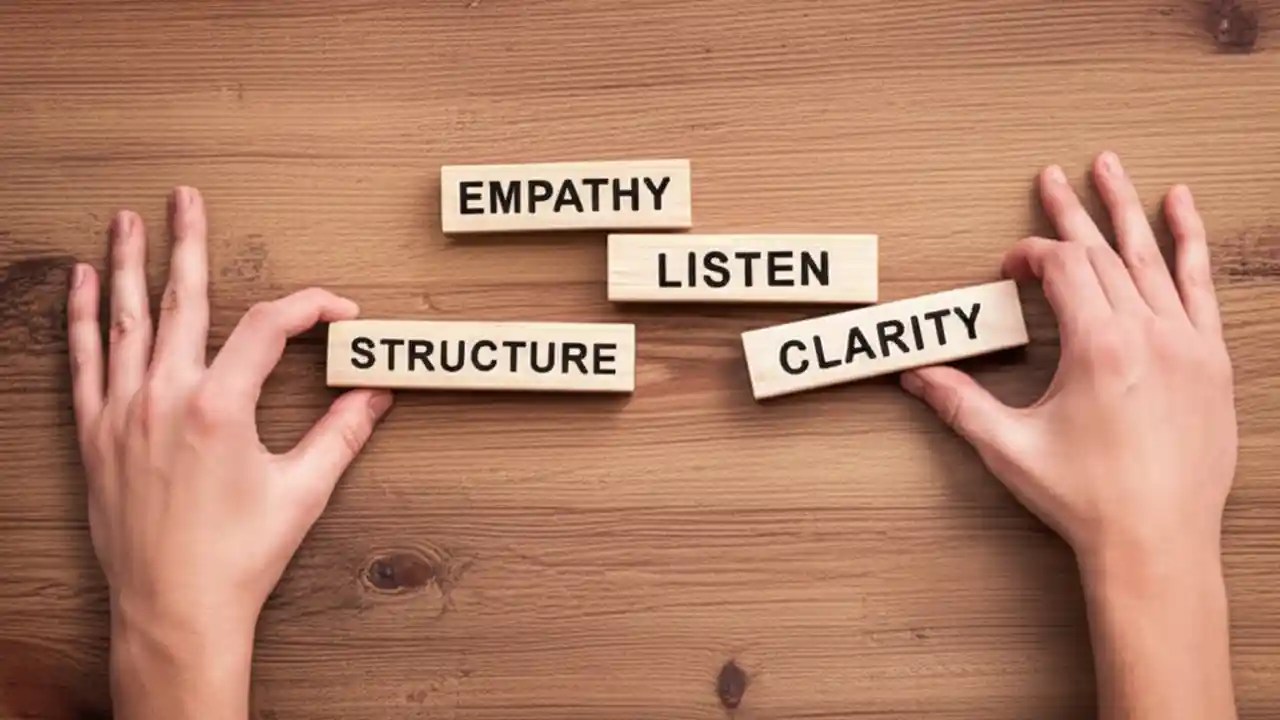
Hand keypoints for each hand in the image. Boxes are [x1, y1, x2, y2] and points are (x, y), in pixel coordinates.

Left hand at [67, 187, 392, 717]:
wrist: (174, 608)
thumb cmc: (239, 556)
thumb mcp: (303, 492)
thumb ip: (342, 434)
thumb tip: (376, 395)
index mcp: (219, 406)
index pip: (266, 326)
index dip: (307, 306)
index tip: (336, 309)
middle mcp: (164, 397)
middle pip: (181, 300)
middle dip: (188, 244)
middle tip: (188, 200)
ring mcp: (122, 413)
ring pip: (123, 320)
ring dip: (126, 265)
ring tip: (127, 221)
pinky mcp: (94, 436)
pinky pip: (82, 363)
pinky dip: (81, 320)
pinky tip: (82, 285)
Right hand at [901, 151, 1235, 569]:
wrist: (1156, 543)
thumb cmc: (1085, 498)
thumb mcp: (1009, 448)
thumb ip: (959, 403)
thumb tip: (915, 376)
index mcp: (1098, 346)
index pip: (1063, 268)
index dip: (1031, 255)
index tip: (1010, 269)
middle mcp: (1147, 333)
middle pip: (1104, 251)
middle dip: (1072, 212)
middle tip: (1054, 174)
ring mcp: (1187, 343)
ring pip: (1152, 257)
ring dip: (1128, 209)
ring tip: (1111, 167)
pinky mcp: (1211, 362)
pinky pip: (1200, 286)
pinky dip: (1190, 244)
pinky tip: (1183, 210)